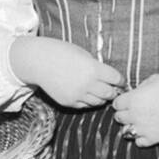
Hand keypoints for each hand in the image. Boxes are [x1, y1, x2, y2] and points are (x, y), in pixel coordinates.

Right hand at [8, 36, 122, 108]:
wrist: (37, 61)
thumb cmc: (61, 52)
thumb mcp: (84, 55)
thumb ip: (97, 67)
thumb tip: (109, 79)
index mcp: (94, 69)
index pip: (116, 79)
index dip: (120, 80)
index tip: (121, 81)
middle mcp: (87, 84)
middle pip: (109, 93)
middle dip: (113, 91)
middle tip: (113, 89)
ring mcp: (77, 95)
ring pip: (98, 102)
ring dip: (102, 97)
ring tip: (100, 91)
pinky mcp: (68, 102)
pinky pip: (84, 106)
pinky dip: (89, 101)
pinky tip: (87, 94)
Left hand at [113, 74, 158, 147]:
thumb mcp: (154, 79)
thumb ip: (139, 88)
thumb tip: (135, 94)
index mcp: (133, 99)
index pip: (116, 104)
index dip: (122, 101)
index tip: (128, 100)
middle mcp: (135, 115)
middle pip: (119, 118)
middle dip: (125, 113)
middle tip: (135, 109)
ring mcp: (143, 129)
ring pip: (125, 131)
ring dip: (131, 125)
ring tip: (141, 120)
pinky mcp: (153, 138)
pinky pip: (138, 142)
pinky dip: (141, 137)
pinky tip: (148, 129)